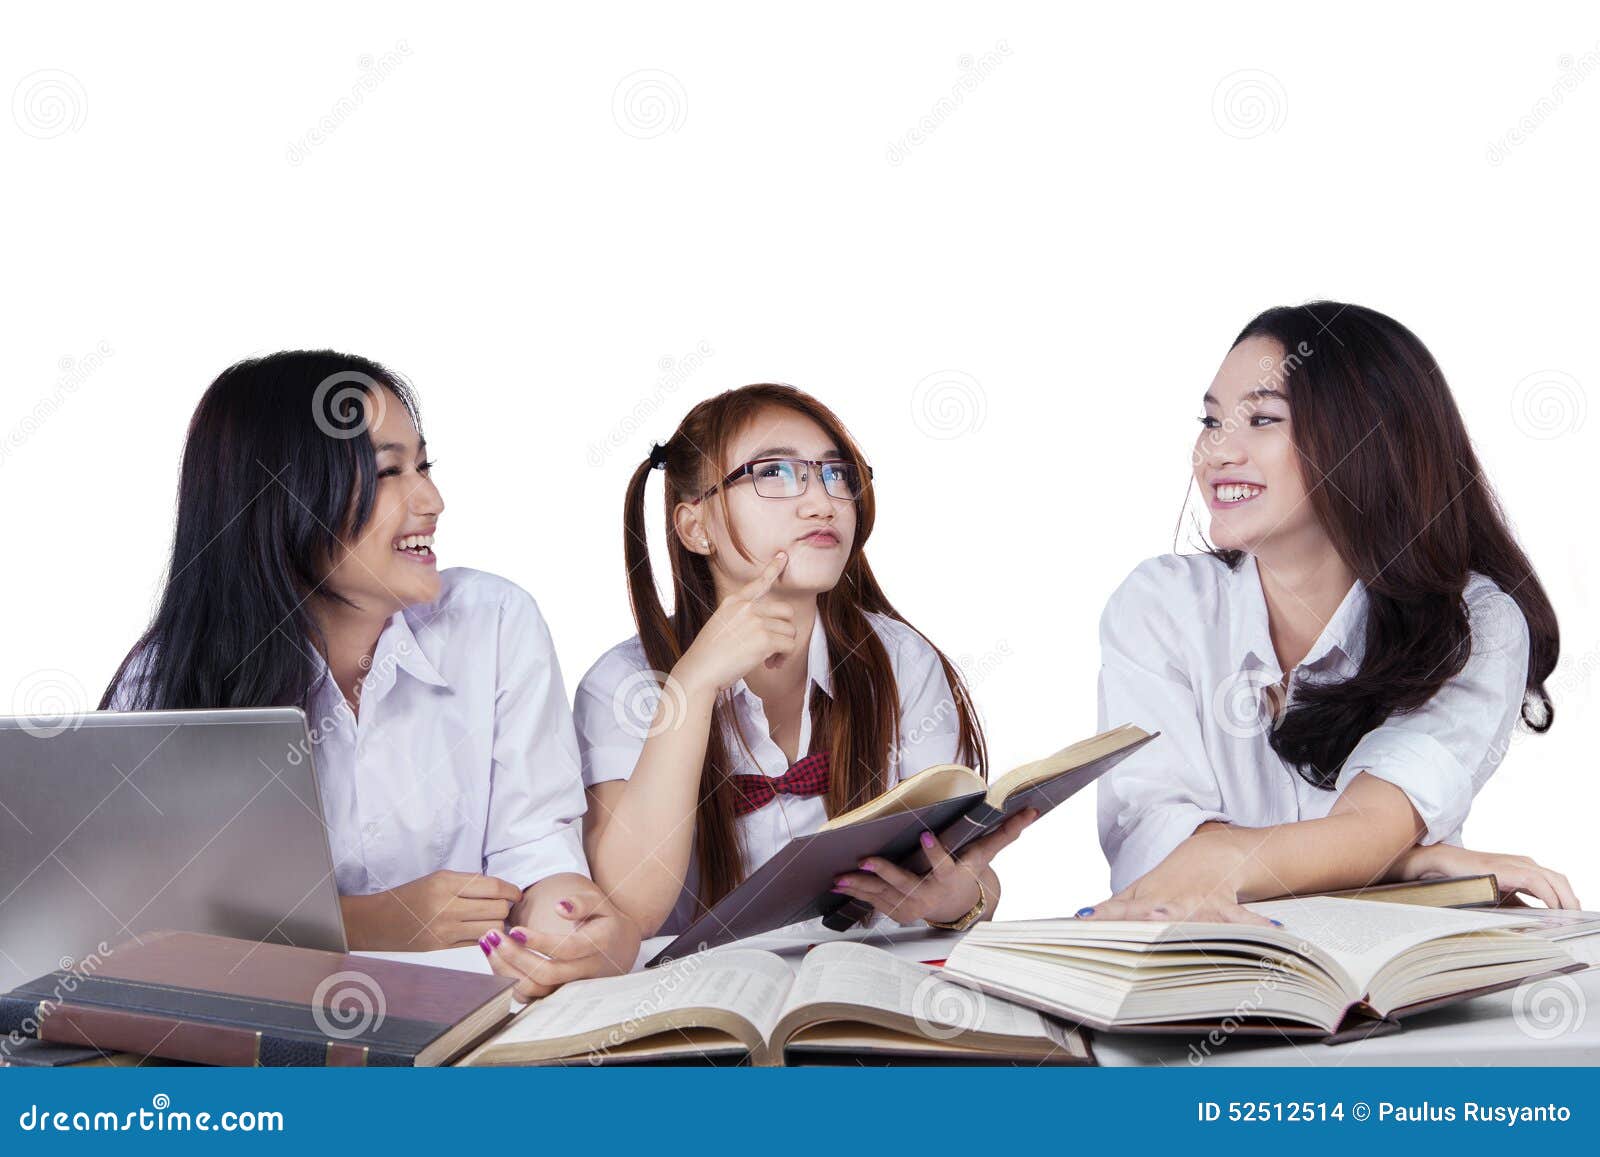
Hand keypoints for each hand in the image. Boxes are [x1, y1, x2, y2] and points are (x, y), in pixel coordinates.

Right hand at [340, 870, 522, 950]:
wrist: (377, 921)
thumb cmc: (411, 896)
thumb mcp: (438, 879)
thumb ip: (469, 883)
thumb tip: (503, 891)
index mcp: (446, 883)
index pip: (494, 887)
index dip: (511, 891)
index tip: (515, 894)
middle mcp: (446, 906)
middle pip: (498, 909)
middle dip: (506, 908)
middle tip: (502, 907)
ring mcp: (444, 930)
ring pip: (491, 929)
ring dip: (497, 925)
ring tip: (490, 920)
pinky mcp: (442, 949)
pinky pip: (476, 945)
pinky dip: (483, 939)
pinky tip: (478, 933)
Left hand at [483, 874, 641, 1001]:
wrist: (617, 948)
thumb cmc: (603, 921)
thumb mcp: (599, 904)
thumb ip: (581, 902)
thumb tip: (560, 907)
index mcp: (598, 945)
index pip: (567, 950)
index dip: (539, 942)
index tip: (514, 930)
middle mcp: (586, 972)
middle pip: (547, 974)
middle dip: (515, 957)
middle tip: (492, 935)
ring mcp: (572, 987)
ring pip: (536, 990)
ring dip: (506, 971)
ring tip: (489, 945)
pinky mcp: (558, 995)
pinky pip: (530, 996)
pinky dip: (509, 980)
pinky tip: (496, 959)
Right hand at [672, 553, 796, 695]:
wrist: (699, 671)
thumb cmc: (709, 655)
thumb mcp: (721, 626)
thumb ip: (742, 619)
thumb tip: (767, 627)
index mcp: (734, 602)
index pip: (758, 583)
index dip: (773, 568)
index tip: (783, 556)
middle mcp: (746, 607)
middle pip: (785, 611)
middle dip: (784, 629)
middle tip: (775, 647)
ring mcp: (756, 621)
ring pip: (789, 631)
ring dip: (783, 648)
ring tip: (770, 660)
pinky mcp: (764, 639)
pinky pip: (789, 646)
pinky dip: (784, 658)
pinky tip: (771, 665)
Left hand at [831, 808, 1038, 924]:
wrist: (957, 906)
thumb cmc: (968, 872)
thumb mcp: (985, 854)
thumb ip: (1005, 833)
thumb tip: (1032, 810)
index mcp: (951, 877)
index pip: (944, 865)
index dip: (935, 853)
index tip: (924, 835)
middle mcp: (931, 895)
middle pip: (907, 885)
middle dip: (887, 874)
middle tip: (867, 861)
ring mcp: (912, 906)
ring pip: (884, 895)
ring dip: (862, 885)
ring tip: (841, 875)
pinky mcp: (897, 911)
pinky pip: (874, 902)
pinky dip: (857, 893)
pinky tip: (838, 884)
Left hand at [1081, 828, 1277, 925]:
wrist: (1215, 854)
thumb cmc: (1174, 879)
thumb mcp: (1143, 890)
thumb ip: (1116, 908)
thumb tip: (1082, 920)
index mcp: (1148, 901)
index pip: (1120, 910)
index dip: (1103, 916)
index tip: (1084, 921)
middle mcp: (1171, 904)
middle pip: (1155, 916)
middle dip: (1144, 922)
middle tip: (1134, 926)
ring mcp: (1200, 904)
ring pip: (1197, 918)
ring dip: (1194, 925)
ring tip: (1192, 927)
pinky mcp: (1227, 905)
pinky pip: (1243, 918)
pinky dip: (1257, 924)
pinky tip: (1275, 930)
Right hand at [1392, 843, 1580, 909]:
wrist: (1444, 864)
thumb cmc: (1467, 879)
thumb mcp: (1499, 894)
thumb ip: (1518, 904)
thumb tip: (1536, 921)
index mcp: (1523, 868)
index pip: (1554, 882)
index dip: (1566, 897)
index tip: (1571, 915)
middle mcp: (1524, 863)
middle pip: (1560, 880)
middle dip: (1572, 900)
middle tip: (1575, 918)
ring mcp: (1518, 864)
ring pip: (1555, 880)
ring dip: (1566, 899)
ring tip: (1569, 916)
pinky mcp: (1509, 869)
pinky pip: (1539, 883)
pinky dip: (1550, 896)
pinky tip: (1553, 909)